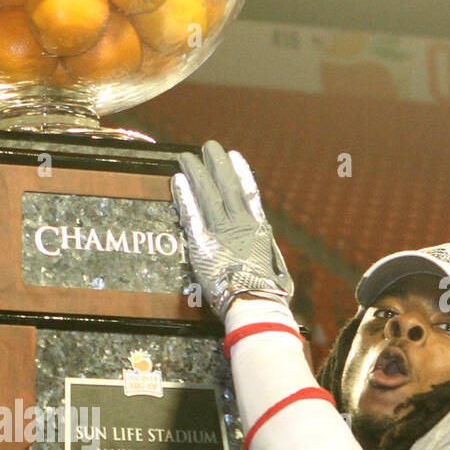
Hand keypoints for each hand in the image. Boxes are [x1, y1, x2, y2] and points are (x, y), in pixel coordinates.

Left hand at [171, 140, 293, 320]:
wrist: (255, 303)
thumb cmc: (266, 293)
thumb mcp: (272, 268)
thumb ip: (263, 252)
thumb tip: (261, 246)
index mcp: (258, 229)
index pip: (249, 194)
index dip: (241, 173)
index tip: (235, 156)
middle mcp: (240, 225)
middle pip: (226, 187)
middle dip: (217, 164)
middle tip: (209, 146)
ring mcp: (221, 232)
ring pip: (207, 195)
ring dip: (196, 173)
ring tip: (188, 156)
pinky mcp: (202, 244)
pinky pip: (191, 214)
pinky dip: (184, 196)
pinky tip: (178, 180)